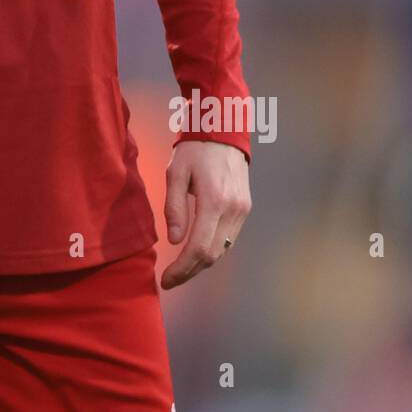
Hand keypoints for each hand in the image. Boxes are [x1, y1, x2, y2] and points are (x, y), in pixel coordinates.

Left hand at [161, 141, 250, 288]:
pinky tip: (196, 252)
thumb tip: (174, 240)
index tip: (166, 279)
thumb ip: (174, 208)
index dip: (182, 269)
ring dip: (201, 264)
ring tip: (181, 269)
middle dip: (190, 272)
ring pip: (222, 250)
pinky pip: (228, 239)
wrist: (224, 131)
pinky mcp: (245, 209)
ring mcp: (242, 211)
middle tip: (170, 280)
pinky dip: (212, 251)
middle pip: (212, 255)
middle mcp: (233, 210)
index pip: (199, 248)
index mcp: (214, 201)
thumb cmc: (194, 150)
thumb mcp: (175, 174)